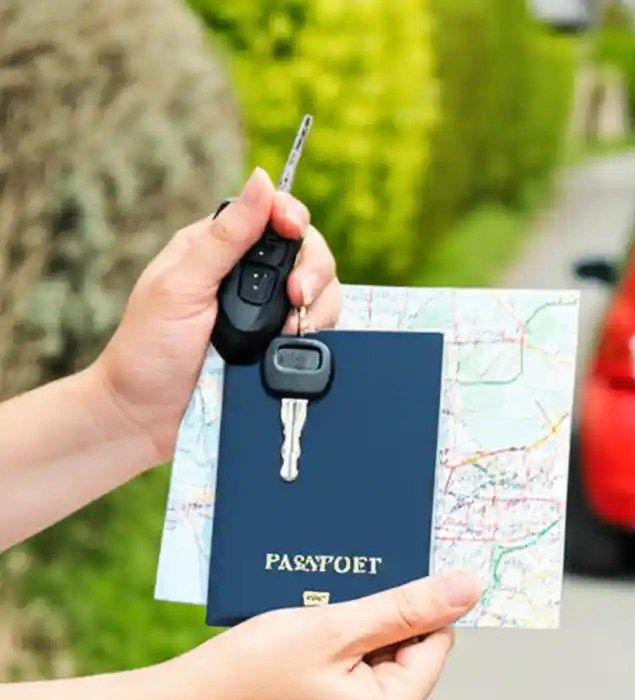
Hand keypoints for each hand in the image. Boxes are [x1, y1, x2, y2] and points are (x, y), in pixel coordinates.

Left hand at [92, 168, 341, 460]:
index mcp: (217, 247)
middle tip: (297, 295)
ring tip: (292, 328)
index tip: (295, 230)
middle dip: (313, 269)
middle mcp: (248, 274)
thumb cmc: (148, 349)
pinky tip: (299, 342)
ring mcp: (269, 310)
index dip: (292, 217)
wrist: (145, 417)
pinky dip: (317, 332)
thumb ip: (226, 236)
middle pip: (307, 250)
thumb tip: (261, 180)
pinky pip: (319, 327)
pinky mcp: (282, 343)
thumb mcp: (181, 285)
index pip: (271, 214)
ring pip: (321, 289)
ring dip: (317, 305)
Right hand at [164, 569, 481, 699]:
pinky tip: (304, 631)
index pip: (437, 641)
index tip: (383, 580)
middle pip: (409, 646)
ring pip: (377, 650)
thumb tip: (466, 588)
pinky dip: (335, 639)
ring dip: (354, 624)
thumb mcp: (333, 627)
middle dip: (379, 615)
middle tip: (335, 601)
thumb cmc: (246, 675)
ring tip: (314, 617)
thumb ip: (404, 607)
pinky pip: (351, 662)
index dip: (412, 606)